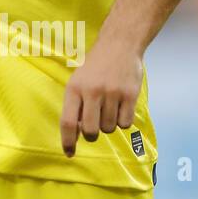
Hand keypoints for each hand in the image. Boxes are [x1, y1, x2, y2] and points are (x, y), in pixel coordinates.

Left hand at [59, 38, 143, 157]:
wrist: (119, 44)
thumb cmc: (95, 67)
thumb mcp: (78, 80)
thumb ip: (76, 104)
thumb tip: (76, 133)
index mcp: (74, 88)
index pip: (68, 122)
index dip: (68, 141)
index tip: (69, 153)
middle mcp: (92, 92)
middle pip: (91, 131)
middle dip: (92, 135)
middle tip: (95, 126)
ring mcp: (112, 93)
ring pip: (109, 128)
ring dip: (109, 124)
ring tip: (109, 106)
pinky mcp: (129, 95)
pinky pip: (126, 123)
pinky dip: (123, 120)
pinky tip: (121, 106)